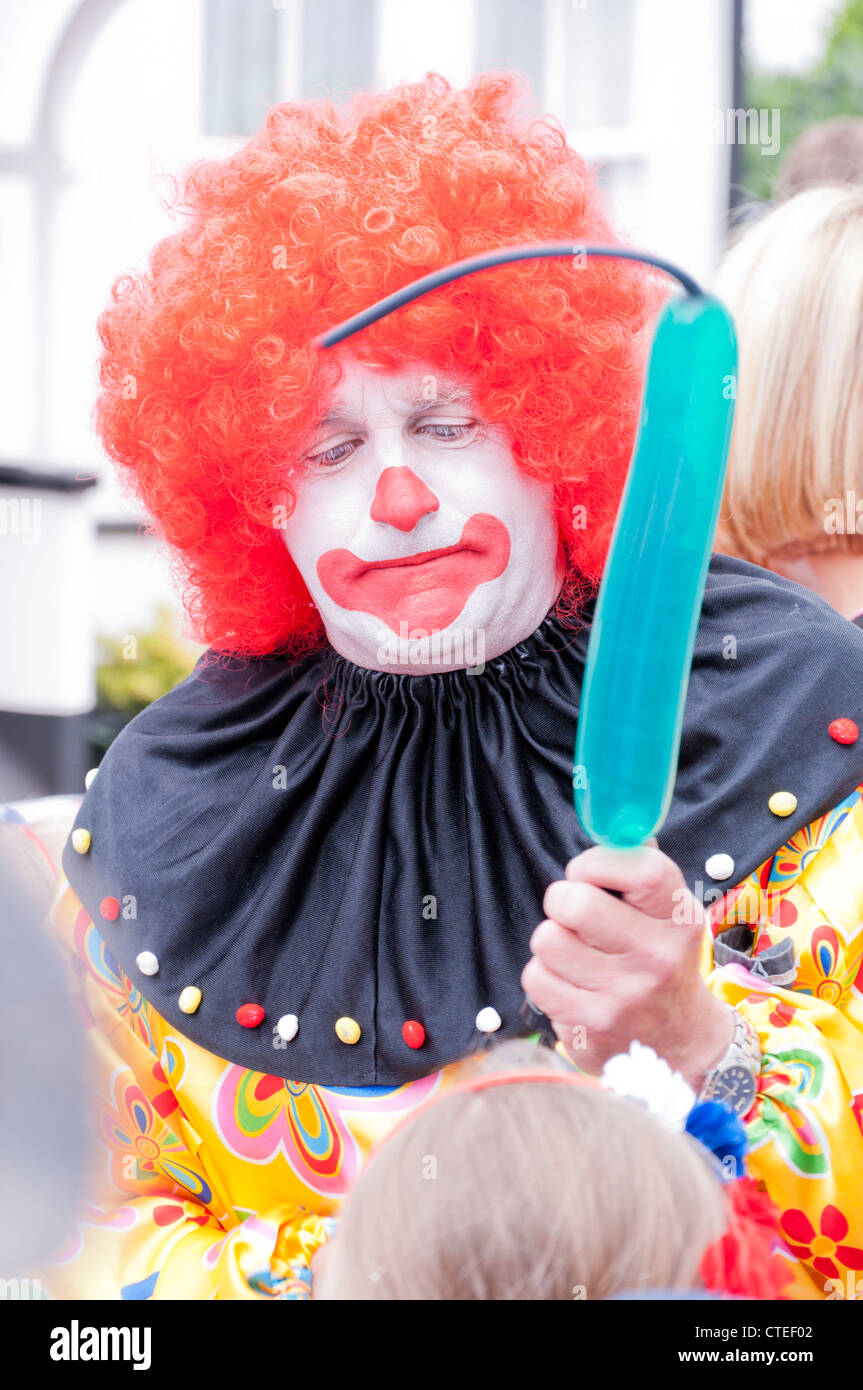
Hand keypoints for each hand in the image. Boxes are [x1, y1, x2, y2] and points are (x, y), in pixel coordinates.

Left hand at [522, 844, 733, 1087]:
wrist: (681, 1046)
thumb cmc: (663, 965)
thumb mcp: (670, 919)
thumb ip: (640, 874)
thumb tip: (613, 827)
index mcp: (679, 920)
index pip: (639, 868)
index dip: (596, 862)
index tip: (586, 873)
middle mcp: (656, 957)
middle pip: (574, 902)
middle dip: (562, 900)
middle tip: (572, 912)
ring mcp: (623, 995)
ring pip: (547, 938)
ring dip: (552, 941)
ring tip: (575, 953)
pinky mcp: (591, 1026)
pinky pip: (536, 977)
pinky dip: (545, 976)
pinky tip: (571, 984)